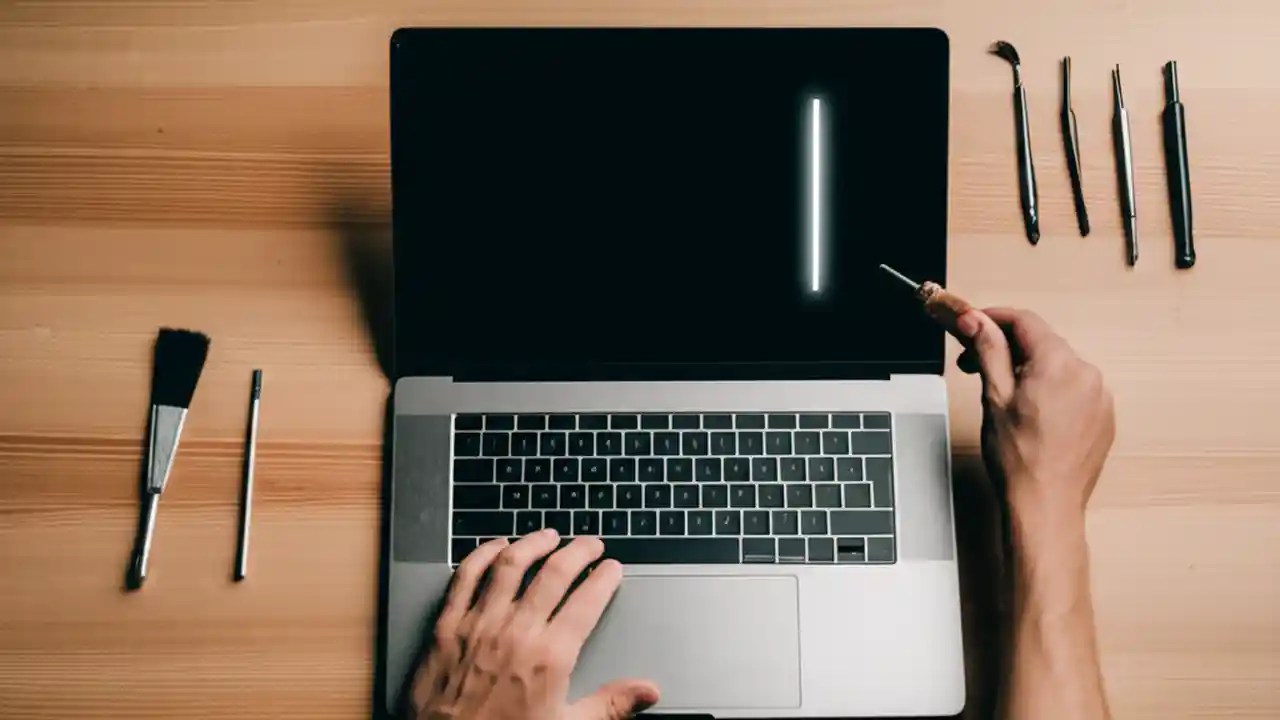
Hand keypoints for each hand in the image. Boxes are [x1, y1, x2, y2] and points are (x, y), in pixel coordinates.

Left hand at [409, 530, 658, 719]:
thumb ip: (609, 705)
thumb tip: (646, 691)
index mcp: (550, 656)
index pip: (586, 601)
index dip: (604, 579)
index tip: (612, 568)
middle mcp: (516, 632)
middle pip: (554, 573)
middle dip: (578, 552)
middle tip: (590, 544)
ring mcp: (479, 624)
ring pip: (511, 565)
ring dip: (533, 544)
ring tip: (548, 535)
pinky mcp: (447, 626)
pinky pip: (465, 578)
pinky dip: (482, 556)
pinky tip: (495, 547)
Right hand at [955, 308, 1114, 519]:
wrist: (1046, 505)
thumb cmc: (1020, 460)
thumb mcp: (994, 396)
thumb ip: (987, 349)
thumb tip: (976, 320)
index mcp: (1059, 363)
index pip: (1025, 321)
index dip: (994, 318)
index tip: (973, 322)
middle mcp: (1087, 374)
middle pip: (1042, 343)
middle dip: (1007, 348)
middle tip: (974, 363)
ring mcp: (1100, 396)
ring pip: (1058, 366)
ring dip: (1029, 370)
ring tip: (1003, 395)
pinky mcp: (1103, 417)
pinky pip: (1074, 389)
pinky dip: (1051, 390)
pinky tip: (1030, 412)